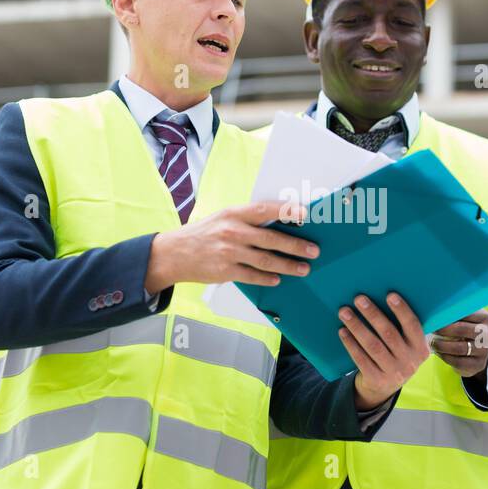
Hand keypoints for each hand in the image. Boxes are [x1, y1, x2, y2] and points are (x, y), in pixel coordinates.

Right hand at [144, 200, 316, 291]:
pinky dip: (267, 278)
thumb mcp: (223, 218)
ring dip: (288, 265)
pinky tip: (278, 279)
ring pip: (266, 260)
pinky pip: (252, 276)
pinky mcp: (225, 271)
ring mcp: (229, 252)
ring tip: (303, 268)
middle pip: (271, 239)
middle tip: (313, 250)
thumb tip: (278, 225)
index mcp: (234, 214)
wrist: (174, 253)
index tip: (305, 214)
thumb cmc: (203, 234)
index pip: (265, 209)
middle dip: (296, 245)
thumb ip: (247, 220)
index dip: (287, 211)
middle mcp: (233, 231)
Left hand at [337, 292, 429, 409]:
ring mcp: (393, 373)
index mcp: (420, 349)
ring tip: (344, 312)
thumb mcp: (406, 347)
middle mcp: (409, 362)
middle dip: (373, 314)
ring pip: (373, 345)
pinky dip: (351, 344)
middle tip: (359, 299)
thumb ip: (402, 329)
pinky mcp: (377, 380)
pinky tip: (342, 331)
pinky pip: (361, 359)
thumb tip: (384, 298)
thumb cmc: (394, 356)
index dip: (402, 310)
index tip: (390, 295)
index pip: (413, 326)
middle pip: (388, 334)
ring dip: (357, 326)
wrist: (384, 388)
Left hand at [429, 309, 487, 377]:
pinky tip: (439, 353)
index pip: (464, 313)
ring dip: (442, 345)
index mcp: (484, 317)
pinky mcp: (479, 364)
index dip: (447, 314)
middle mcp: (487, 333)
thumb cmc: (466, 329)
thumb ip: (454, 313)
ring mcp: (485, 350)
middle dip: (443, 330)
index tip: (435, 316)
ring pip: (460, 348)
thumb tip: (434, 311)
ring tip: (433, 343)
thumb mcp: (464, 318)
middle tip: (431, 329)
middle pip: (461, 329)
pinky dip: (446, 357)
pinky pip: (459, 362)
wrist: (478, 350)